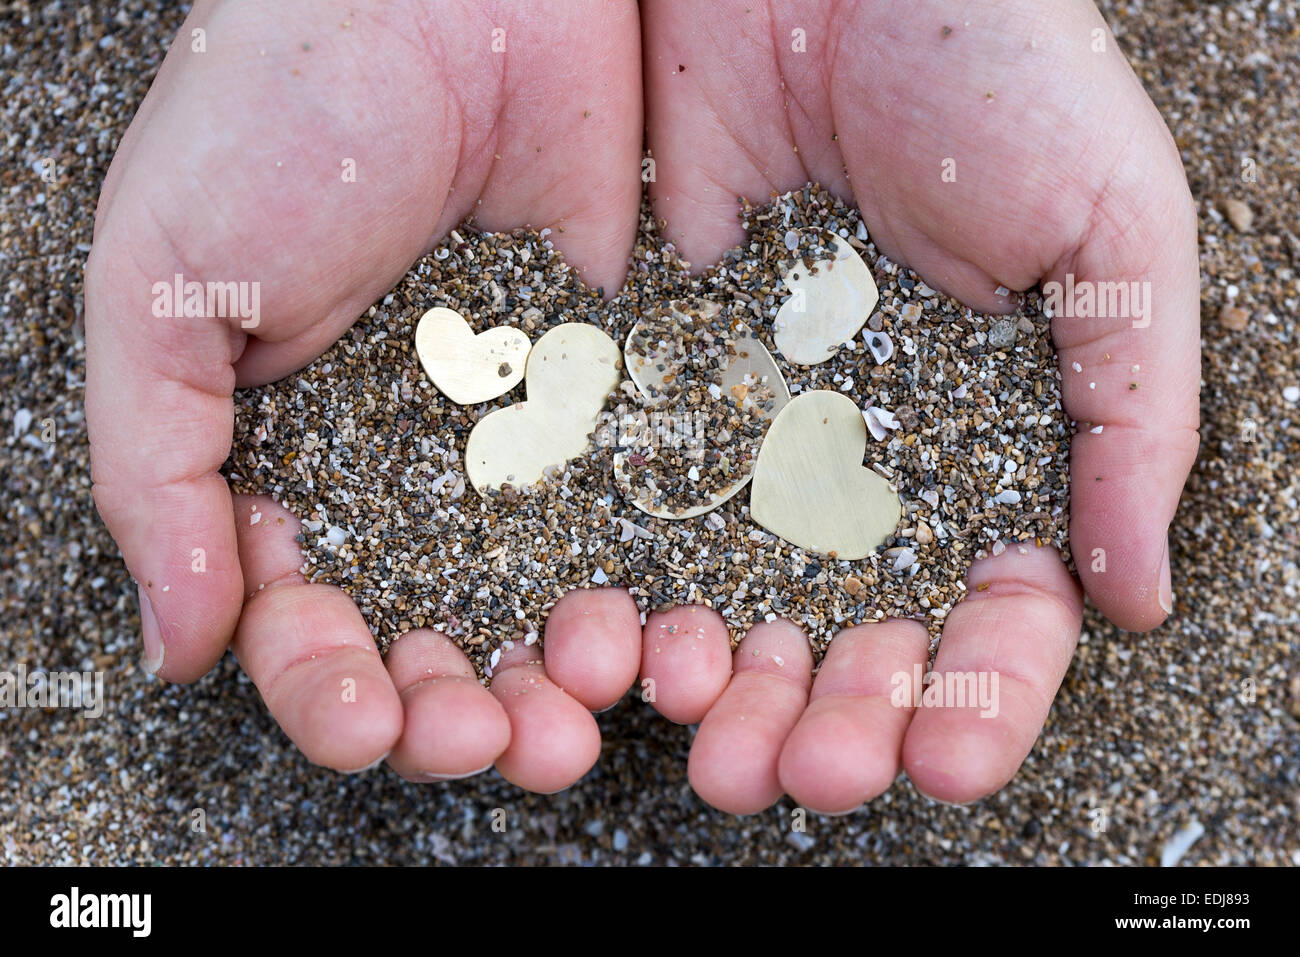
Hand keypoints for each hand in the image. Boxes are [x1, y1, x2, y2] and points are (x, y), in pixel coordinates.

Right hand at [86, 0, 647, 788]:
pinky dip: (653, 586)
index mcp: (295, 462)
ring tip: (582, 703)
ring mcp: (523, 440)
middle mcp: (413, 472)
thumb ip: (155, 470)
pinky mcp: (619, 392)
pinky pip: (639, 512)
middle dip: (459, 710)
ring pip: (546, 601)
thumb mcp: (163, 288)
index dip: (331, 688)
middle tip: (492, 740)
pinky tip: (661, 631)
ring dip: (558, 675)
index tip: (366, 722)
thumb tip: (180, 641)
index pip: (310, 622)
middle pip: (439, 637)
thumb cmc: (279, 115)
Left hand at [636, 0, 1198, 811]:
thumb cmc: (1006, 78)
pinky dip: (628, 579)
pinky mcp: (659, 379)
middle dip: (828, 718)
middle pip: (848, 634)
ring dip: (722, 682)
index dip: (974, 699)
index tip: (947, 761)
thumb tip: (1127, 599)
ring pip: (737, 595)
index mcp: (990, 448)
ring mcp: (758, 428)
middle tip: (795, 777)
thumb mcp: (1116, 240)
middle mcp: (868, 460)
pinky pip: (641, 502)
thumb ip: (1132, 419)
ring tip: (698, 737)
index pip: (990, 616)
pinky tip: (615, 637)